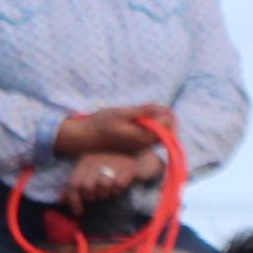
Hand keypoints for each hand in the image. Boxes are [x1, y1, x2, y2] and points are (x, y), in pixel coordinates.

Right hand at [54, 105, 172, 158]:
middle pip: (168, 133)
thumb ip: (144, 111)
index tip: (158, 107)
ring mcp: (140, 146)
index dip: (168, 115)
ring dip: (160, 121)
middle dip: (167, 119)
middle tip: (157, 108)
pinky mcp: (136, 144)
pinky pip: (151, 135)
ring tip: (149, 111)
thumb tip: (163, 109)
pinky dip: (152, 125)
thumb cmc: (101, 123)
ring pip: (161, 134)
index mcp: (143, 138)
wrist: (85, 137)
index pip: (168, 128)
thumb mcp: (122, 113)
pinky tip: (142, 117)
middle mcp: (144, 145)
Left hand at [67, 149, 163, 205]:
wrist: (138, 156)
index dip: (74, 200)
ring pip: (103, 186)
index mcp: (86, 160)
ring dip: (106, 193)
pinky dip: (118, 189)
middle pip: (87, 187)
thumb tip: (60, 200)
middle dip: (92, 196)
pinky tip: (119, 186)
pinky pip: (119, 185)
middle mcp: (98, 159)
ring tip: (109, 190)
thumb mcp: (90, 174)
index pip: (74, 184)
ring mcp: (113, 162)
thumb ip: (75, 186)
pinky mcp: (128, 167)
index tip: (78, 212)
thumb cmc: (110, 167)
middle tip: (98, 196)